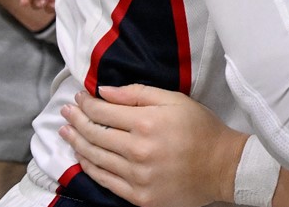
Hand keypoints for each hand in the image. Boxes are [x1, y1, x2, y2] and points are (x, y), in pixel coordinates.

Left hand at [59, 85, 246, 206]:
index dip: (87, 103)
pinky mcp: (140, 197)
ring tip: (67, 132)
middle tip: (66, 111)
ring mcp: (138, 177)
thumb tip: (104, 91)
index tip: (80, 97)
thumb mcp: (175, 100)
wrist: (222, 166)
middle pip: (95, 134)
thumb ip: (138, 94)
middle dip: (76, 120)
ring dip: (77, 142)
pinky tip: (82, 156)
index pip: (104, 112)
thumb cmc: (201, 129)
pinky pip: (105, 181)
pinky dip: (90, 167)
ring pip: (96, 158)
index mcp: (148, 123)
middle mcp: (139, 151)